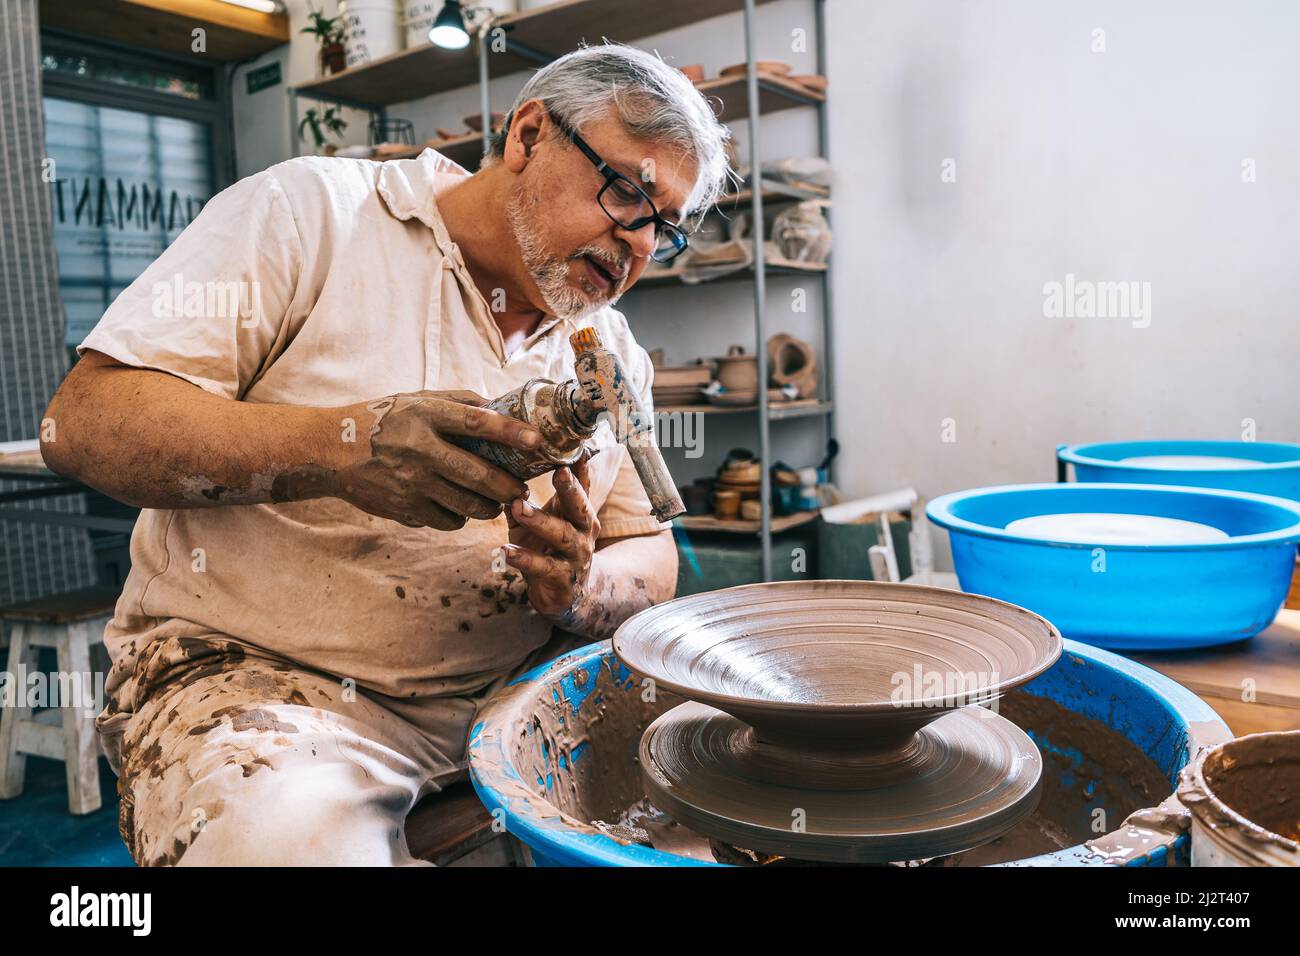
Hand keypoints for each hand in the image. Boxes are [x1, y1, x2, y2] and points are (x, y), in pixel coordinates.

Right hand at [316, 390, 541, 529]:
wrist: (331, 451)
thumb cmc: (384, 421)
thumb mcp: (417, 401)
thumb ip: (460, 403)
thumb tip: (504, 408)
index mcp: (424, 416)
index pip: (474, 424)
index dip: (509, 432)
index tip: (536, 440)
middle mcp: (418, 450)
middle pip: (478, 476)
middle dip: (509, 487)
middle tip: (521, 489)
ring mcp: (410, 484)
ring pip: (468, 506)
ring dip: (489, 506)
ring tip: (496, 500)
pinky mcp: (403, 509)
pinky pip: (447, 521)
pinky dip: (460, 516)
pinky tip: (459, 506)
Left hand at [503, 454, 600, 617]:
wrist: (565, 596)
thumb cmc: (548, 550)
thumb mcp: (539, 521)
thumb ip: (524, 499)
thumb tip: (501, 468)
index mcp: (579, 512)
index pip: (582, 485)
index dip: (579, 467)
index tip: (575, 446)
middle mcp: (583, 531)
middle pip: (581, 506)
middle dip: (571, 489)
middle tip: (559, 471)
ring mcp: (576, 556)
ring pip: (563, 535)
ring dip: (540, 520)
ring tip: (518, 508)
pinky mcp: (563, 580)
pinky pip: (544, 568)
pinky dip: (524, 559)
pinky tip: (505, 552)